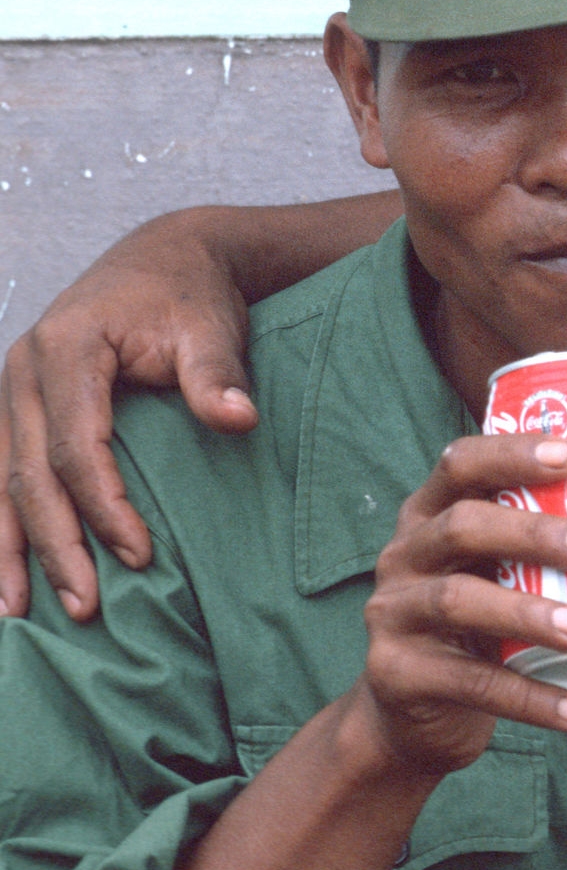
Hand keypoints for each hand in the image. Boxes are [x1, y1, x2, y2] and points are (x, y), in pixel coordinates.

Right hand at [1, 216, 258, 620]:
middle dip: (54, 545)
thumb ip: (217, 375)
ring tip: (16, 613)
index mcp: (66, 350)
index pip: (77, 448)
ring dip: (6, 548)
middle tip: (83, 607)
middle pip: (30, 475)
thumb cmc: (191, 296)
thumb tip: (239, 418)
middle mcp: (22, 369)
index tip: (140, 554)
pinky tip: (4, 570)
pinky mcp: (16, 405)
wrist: (165, 257)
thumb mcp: (211, 327)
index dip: (105, 507)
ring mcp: (11, 388)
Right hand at [346, 434, 566, 776]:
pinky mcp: (398, 675)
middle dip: (532, 532)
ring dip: (528, 614)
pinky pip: (472, 684)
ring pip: (457, 601)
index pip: (462, 462)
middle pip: (463, 525)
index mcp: (436, 512)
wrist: (420, 715)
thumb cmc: (489, 621)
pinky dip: (534, 700)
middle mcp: (407, 554)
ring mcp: (394, 614)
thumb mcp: (527, 574)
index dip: (512, 452)